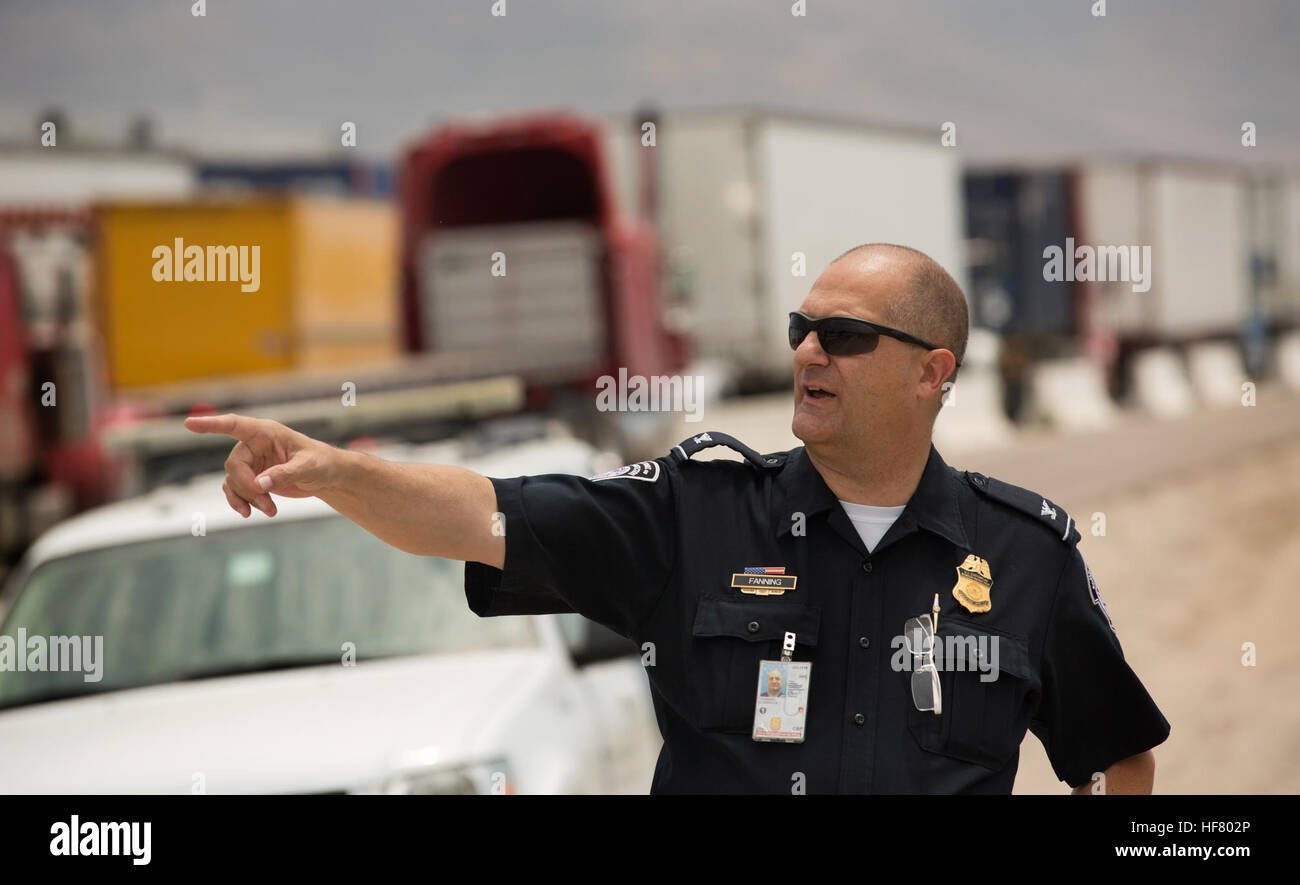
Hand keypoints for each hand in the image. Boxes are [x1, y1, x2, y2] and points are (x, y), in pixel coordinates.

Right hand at [182, 413, 341, 517]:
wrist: (327, 476)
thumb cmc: (322, 463)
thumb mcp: (308, 467)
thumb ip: (285, 474)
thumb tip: (260, 485)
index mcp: (267, 432)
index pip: (234, 425)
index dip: (211, 425)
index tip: (189, 424)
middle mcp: (254, 444)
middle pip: (234, 465)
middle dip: (247, 486)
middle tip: (267, 503)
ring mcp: (252, 462)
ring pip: (234, 481)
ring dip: (247, 498)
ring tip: (271, 511)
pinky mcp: (253, 478)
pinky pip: (235, 490)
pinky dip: (242, 502)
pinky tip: (253, 512)